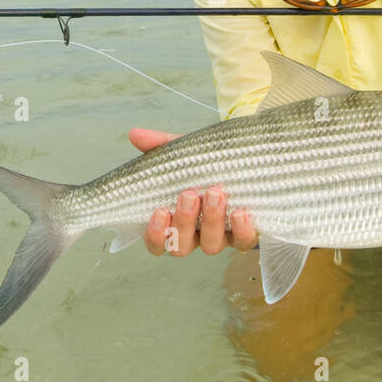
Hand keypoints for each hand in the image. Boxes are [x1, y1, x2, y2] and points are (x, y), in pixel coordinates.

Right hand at [127, 128, 257, 256]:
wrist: (247, 160)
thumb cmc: (208, 163)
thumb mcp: (185, 152)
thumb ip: (160, 146)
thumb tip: (134, 134)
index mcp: (175, 220)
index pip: (157, 242)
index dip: (156, 235)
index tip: (160, 211)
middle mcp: (195, 234)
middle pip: (181, 247)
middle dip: (184, 222)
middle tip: (189, 195)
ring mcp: (221, 237)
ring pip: (211, 246)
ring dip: (211, 222)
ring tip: (215, 194)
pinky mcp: (246, 234)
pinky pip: (244, 242)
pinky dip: (241, 230)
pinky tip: (240, 212)